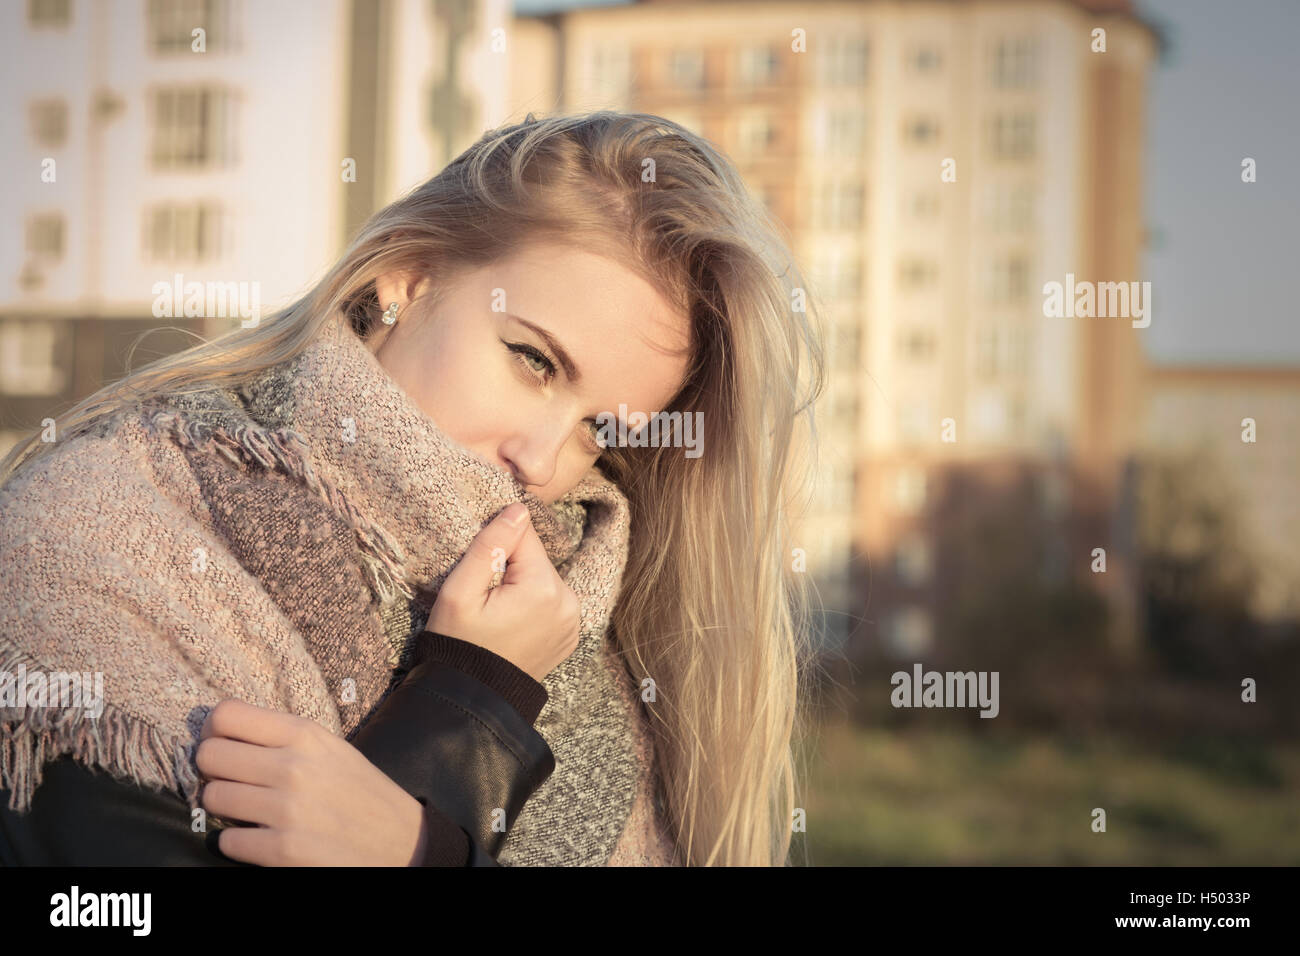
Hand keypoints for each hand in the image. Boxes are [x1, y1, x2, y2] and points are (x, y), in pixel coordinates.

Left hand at [196, 699, 427, 865]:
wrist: (402, 842)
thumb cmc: (360, 791)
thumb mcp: (330, 749)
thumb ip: (282, 737)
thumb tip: (222, 730)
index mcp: (305, 734)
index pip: (227, 715)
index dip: (214, 730)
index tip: (223, 743)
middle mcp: (292, 767)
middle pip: (209, 754)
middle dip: (214, 769)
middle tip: (232, 779)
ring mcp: (286, 810)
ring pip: (212, 797)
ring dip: (225, 806)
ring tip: (248, 810)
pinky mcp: (282, 851)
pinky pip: (226, 841)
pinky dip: (238, 842)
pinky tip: (261, 838)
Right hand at [426, 502, 580, 681]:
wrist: (473, 698)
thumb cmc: (459, 644)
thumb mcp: (459, 591)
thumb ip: (490, 544)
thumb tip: (518, 509)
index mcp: (544, 588)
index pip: (524, 535)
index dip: (496, 548)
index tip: (480, 574)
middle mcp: (569, 602)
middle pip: (536, 558)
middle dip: (510, 568)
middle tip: (485, 600)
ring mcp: (574, 620)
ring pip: (543, 578)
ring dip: (521, 586)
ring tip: (497, 615)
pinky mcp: (571, 633)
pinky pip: (551, 601)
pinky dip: (533, 604)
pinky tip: (512, 625)